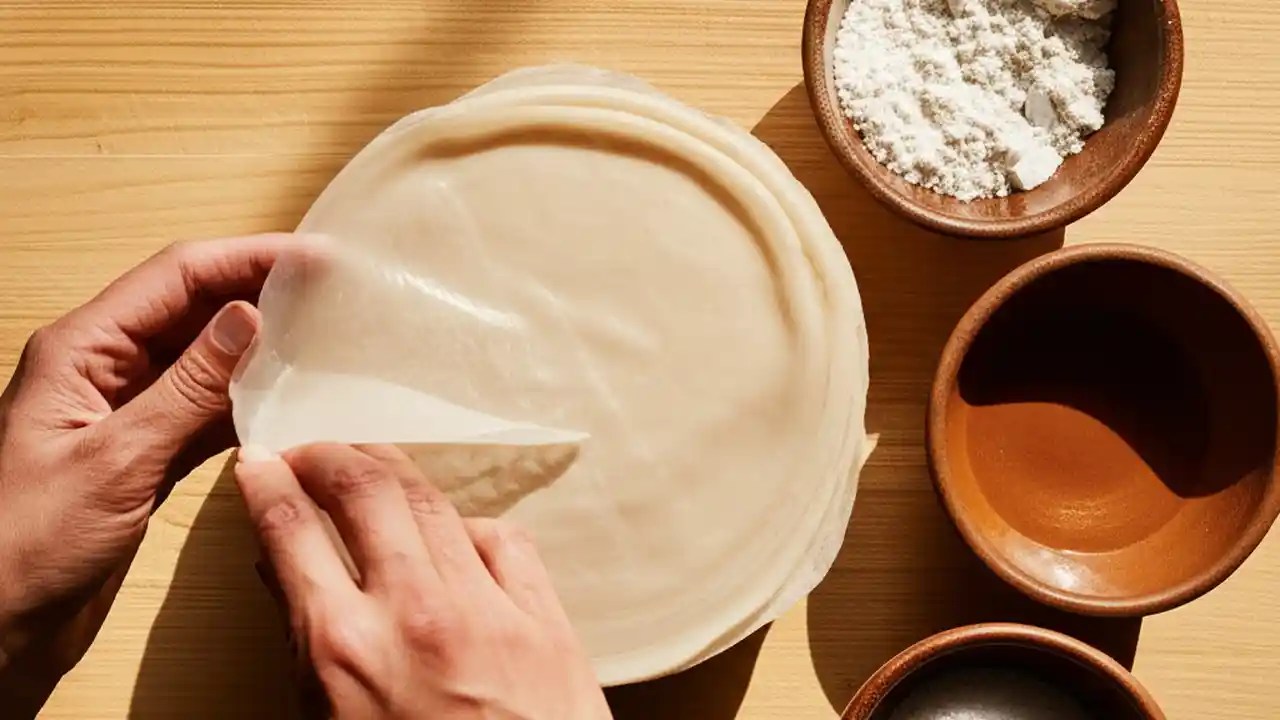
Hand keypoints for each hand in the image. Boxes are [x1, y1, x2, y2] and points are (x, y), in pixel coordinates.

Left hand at [0, 234, 301, 714]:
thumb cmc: (26, 547)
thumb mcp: (115, 460)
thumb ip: (187, 388)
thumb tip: (249, 315)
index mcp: (81, 350)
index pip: (177, 277)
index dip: (248, 257)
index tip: (314, 257)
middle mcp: (104, 368)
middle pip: (193, 307)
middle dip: (260, 291)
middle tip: (332, 292)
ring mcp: (126, 410)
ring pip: (205, 357)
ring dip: (261, 347)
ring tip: (324, 339)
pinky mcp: (144, 452)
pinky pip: (205, 408)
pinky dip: (247, 401)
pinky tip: (290, 401)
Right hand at [235, 444, 611, 719]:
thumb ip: (305, 651)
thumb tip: (289, 577)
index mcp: (347, 651)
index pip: (293, 531)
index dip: (268, 484)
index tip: (258, 461)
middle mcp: (416, 612)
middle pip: (366, 489)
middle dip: (332, 454)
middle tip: (313, 448)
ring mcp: (489, 609)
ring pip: (434, 501)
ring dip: (395, 469)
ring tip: (371, 460)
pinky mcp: (547, 619)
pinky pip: (506, 539)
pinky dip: (473, 525)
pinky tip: (457, 530)